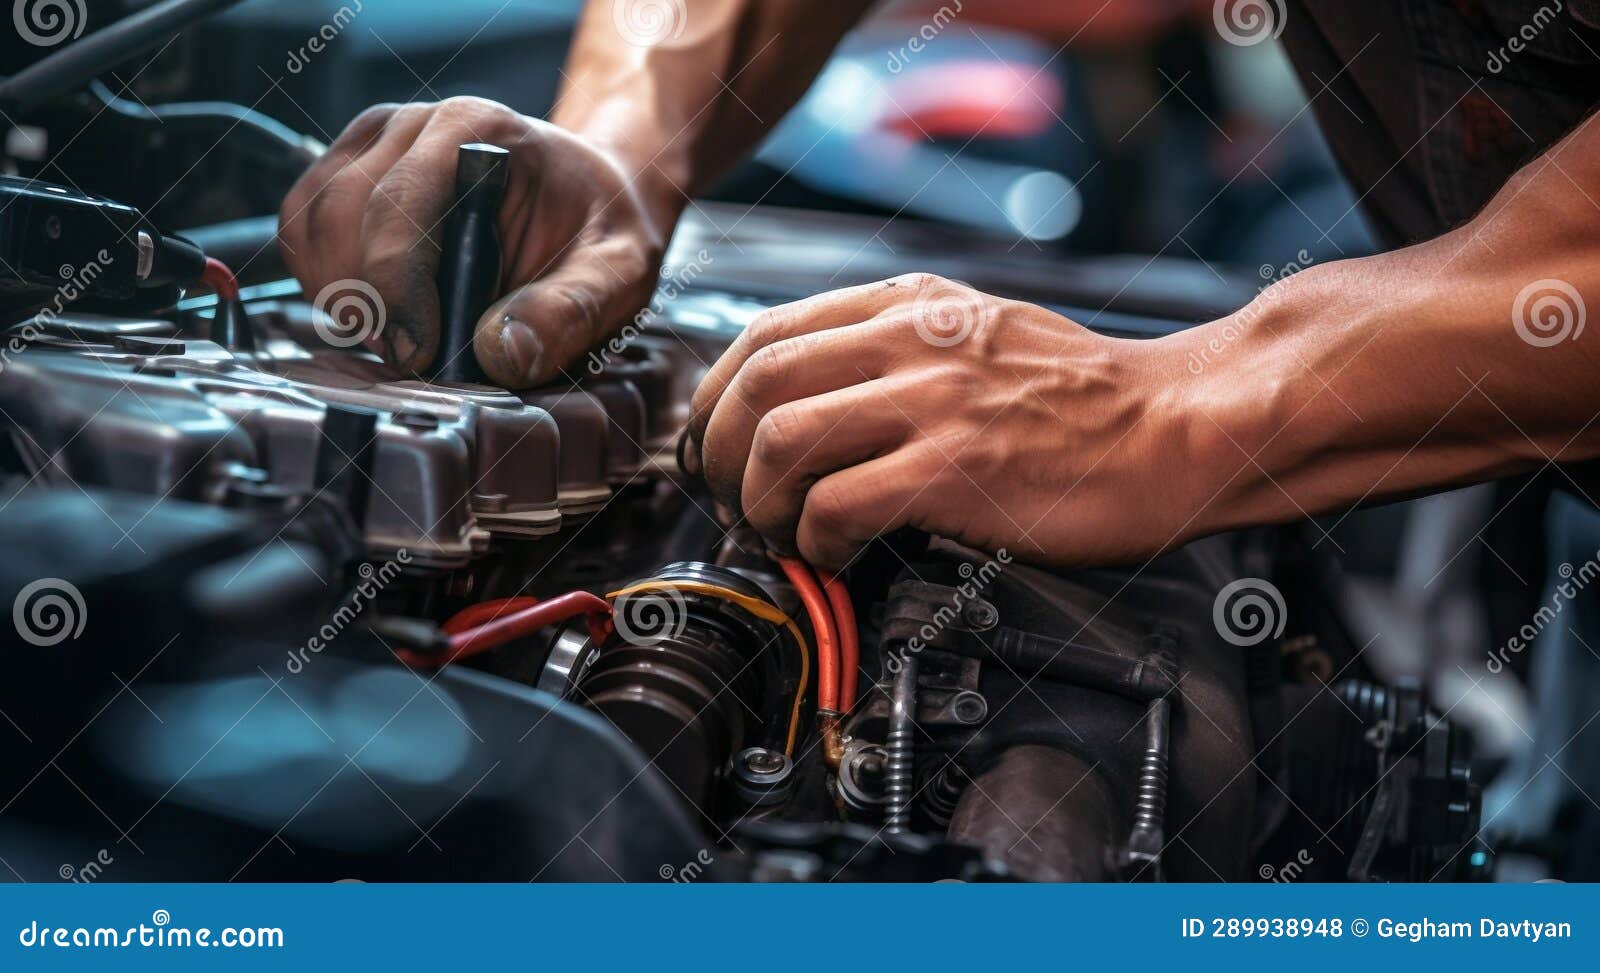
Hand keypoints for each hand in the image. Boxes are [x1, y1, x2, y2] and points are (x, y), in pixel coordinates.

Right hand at [278, 97, 671, 386]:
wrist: (590, 198)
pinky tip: (378, 312)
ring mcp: (372, 146)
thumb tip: (500, 352)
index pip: (399, 203)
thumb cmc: (599, 229)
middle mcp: (412, 125)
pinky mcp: (348, 175)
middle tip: (415, 357)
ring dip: (342, 297)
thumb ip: (570, 310)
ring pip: (312, 225)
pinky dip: (325, 284)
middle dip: (370, 301)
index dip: (397, 286)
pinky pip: (303, 232)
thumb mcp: (618, 272)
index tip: (420, 351)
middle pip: (343, 217)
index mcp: (477, 130)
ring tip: (401, 336)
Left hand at [687, 274, 1203, 571]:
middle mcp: (910, 342)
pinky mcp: (956, 471)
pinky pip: (837, 505)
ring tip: (778, 532)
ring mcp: (933, 405)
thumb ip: (895, 346)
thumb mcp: (978, 331)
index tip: (710, 441)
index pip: (766, 333)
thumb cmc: (1085, 395)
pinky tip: (832, 553)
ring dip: (759, 501)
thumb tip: (814, 395)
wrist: (1175, 428)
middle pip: (757, 385)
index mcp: (908, 305)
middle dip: (720, 454)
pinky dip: (813, 539)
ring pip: (782, 442)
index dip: (716, 396)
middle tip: (730, 499)